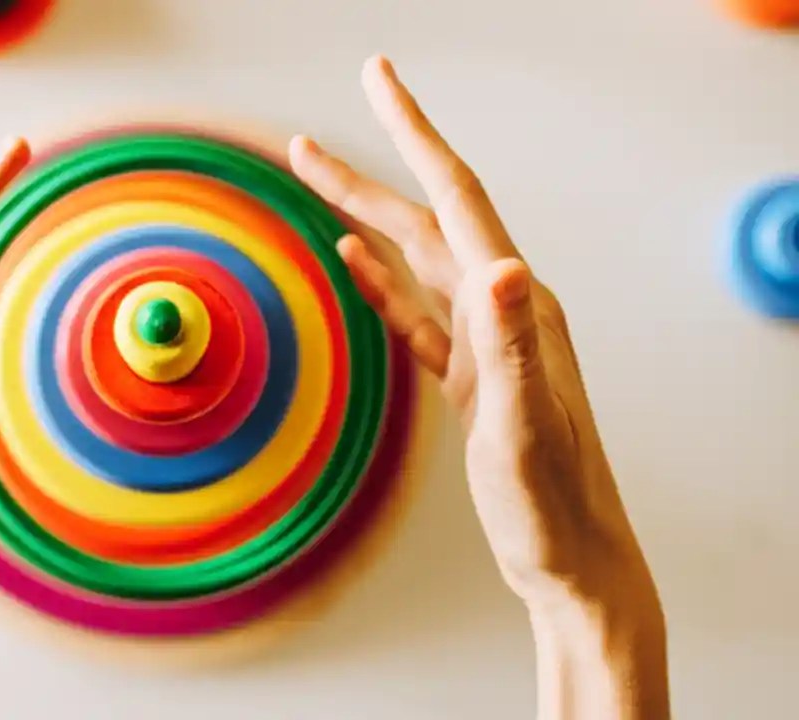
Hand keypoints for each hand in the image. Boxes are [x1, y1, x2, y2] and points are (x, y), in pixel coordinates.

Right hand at [291, 56, 667, 718]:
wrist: (572, 561)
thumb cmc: (551, 507)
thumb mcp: (524, 430)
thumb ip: (513, 348)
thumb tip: (505, 266)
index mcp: (516, 305)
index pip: (456, 196)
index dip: (412, 131)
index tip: (377, 76)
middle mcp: (503, 307)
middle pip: (424, 219)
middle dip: (365, 173)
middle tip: (303, 138)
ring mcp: (485, 341)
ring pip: (414, 260)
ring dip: (365, 218)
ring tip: (316, 180)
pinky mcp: (470, 375)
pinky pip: (416, 312)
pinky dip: (381, 281)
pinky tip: (354, 262)